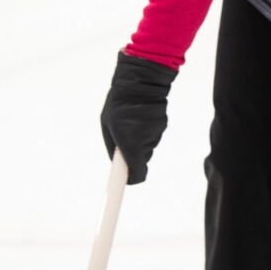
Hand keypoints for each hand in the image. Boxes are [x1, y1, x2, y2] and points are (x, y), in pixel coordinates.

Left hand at [100, 52, 176, 184]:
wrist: (142, 81)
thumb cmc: (120, 104)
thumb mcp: (108, 126)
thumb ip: (114, 146)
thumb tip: (119, 160)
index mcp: (131, 147)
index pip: (136, 176)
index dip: (128, 182)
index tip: (122, 187)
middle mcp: (146, 144)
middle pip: (140, 160)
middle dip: (131, 154)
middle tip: (121, 139)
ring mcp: (156, 134)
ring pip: (146, 146)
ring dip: (138, 139)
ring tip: (129, 120)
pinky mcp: (162, 125)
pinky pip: (151, 133)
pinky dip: (145, 128)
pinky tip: (140, 114)